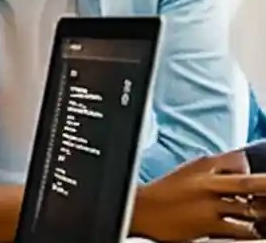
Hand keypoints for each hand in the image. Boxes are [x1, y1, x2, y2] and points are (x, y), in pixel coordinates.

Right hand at [132, 150, 265, 240]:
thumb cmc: (165, 193)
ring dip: (259, 213)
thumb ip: (217, 166)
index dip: (254, 171)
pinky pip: (240, 232)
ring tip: (259, 214)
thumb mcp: (189, 170)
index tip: (259, 178)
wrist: (141, 213)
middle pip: (249, 183)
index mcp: (203, 169)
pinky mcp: (209, 230)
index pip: (239, 162)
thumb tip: (244, 166)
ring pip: (250, 212)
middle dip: (264, 186)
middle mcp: (208, 187)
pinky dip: (249, 231)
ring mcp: (210, 210)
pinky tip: (249, 229)